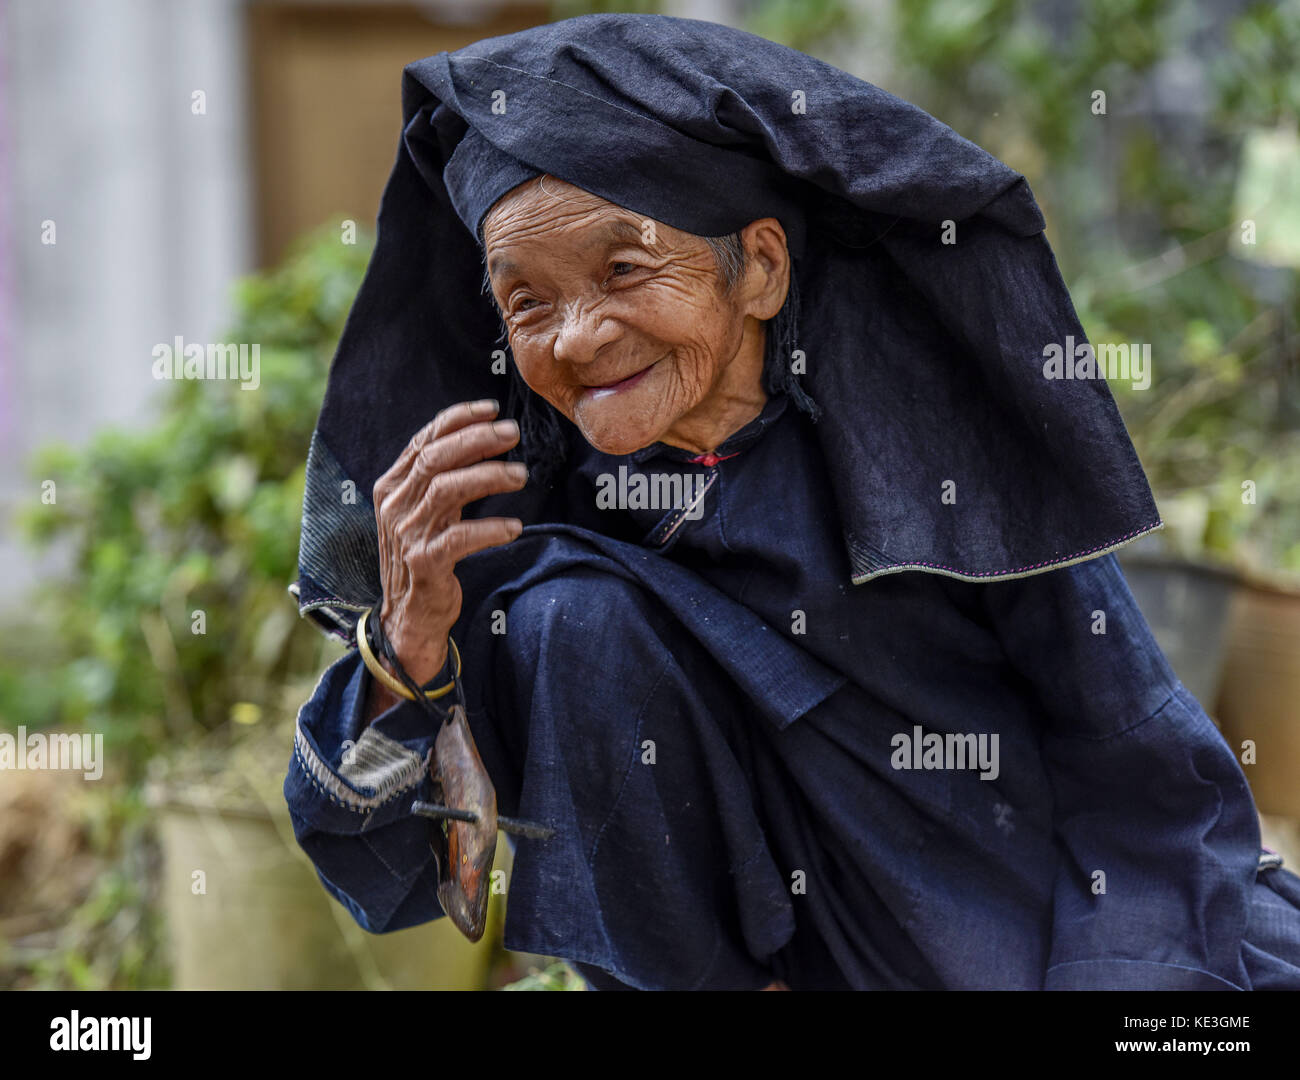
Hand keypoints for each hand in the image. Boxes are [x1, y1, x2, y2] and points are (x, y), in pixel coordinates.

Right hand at [371, 398, 525, 686]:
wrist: (410, 617)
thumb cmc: (426, 556)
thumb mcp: (428, 512)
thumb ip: (443, 478)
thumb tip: (481, 438)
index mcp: (392, 487)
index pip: (423, 440)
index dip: (458, 420)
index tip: (492, 410)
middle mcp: (395, 506)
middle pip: (435, 458)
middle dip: (477, 440)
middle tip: (513, 434)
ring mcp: (406, 535)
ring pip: (447, 490)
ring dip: (489, 477)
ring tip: (521, 475)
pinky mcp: (423, 564)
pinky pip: (459, 537)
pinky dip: (490, 529)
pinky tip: (514, 527)